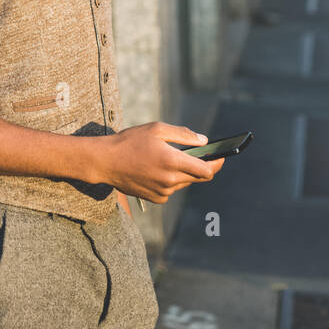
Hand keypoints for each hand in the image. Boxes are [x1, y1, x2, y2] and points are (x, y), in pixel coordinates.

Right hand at [93, 122, 225, 203]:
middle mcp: (170, 180)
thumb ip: (183, 135)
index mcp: (172, 161)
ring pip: (184, 183)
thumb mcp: (156, 129)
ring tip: (170, 158)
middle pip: (198, 178)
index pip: (206, 170)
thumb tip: (204, 141)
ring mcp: (163, 192)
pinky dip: (171, 180)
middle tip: (203, 155)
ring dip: (184, 172)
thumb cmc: (130, 141)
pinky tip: (157, 169)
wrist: (106, 162)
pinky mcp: (156, 199)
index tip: (222, 157)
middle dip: (202, 167)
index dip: (217, 164)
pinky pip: (171, 189)